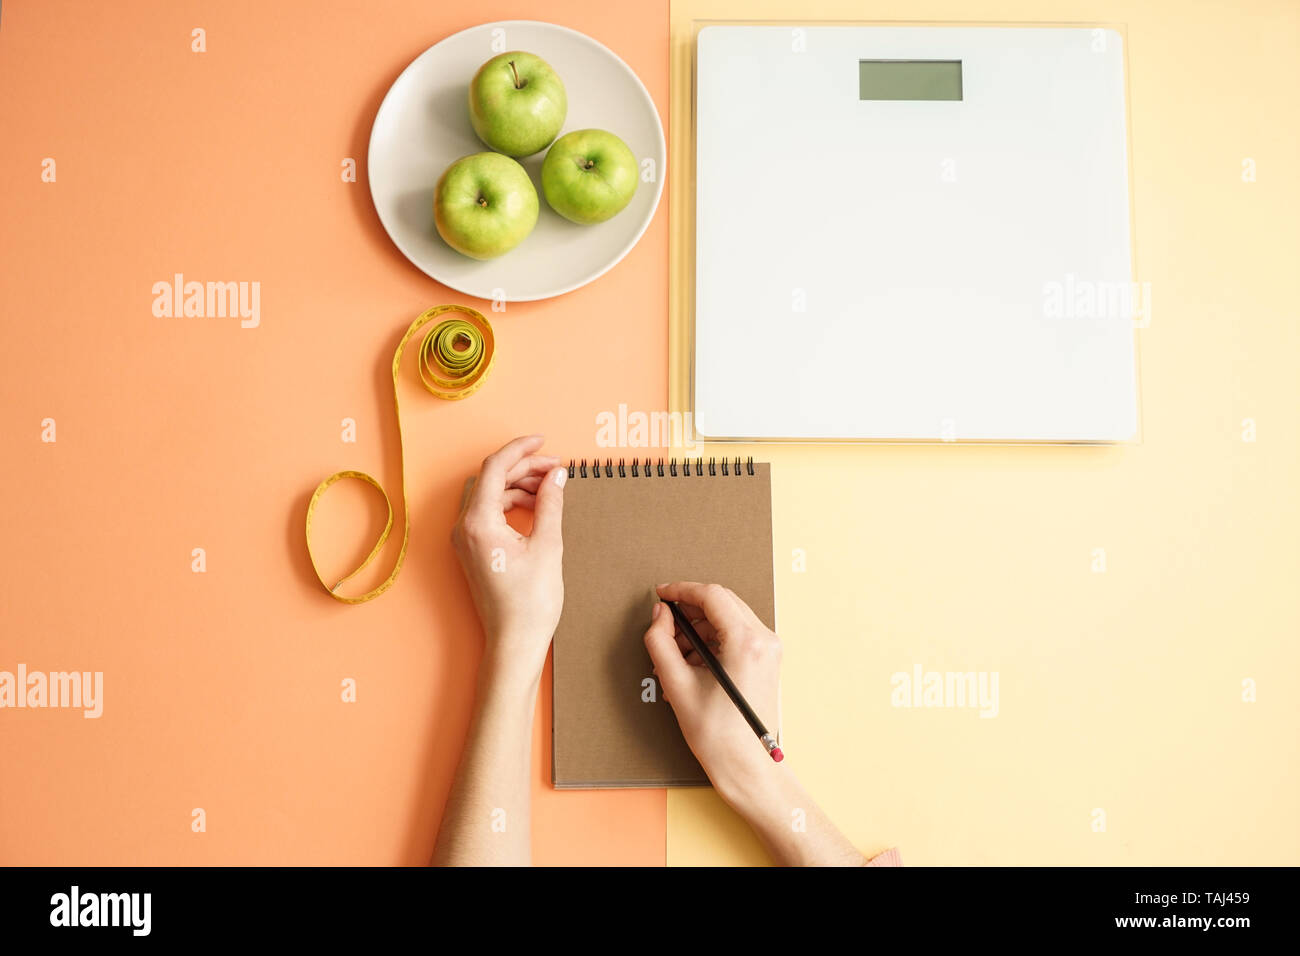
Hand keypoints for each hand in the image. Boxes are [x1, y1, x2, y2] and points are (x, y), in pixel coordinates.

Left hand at [451, 435, 566, 686]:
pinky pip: (488, 513)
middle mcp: (464, 528)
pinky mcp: (472, 550)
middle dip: (522, 467)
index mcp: (478, 523)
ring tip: (550, 487)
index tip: (544, 441)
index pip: (494, 468)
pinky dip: (511, 503)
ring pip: (489, 494)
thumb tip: (557, 476)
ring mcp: (465, 539)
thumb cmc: (530, 603)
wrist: (514, 642)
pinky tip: (535, 507)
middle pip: (489, 479)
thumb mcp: (547, 546)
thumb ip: (550, 504)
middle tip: (555, 468)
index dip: (521, 450)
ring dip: (517, 485)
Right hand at [643, 581, 781, 801]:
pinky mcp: (766, 661)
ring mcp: (768, 651)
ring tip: (673, 657)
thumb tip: (659, 616)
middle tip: (664, 626)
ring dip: (698, 630)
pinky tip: (690, 666)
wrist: (746, 767)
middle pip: (722, 604)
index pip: (712, 596)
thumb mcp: (677, 684)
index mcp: (746, 642)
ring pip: (727, 620)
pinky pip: (735, 637)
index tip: (661, 594)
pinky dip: (710, 643)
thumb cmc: (718, 735)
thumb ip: (661, 642)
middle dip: (689, 612)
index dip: (681, 590)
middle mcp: (764, 641)